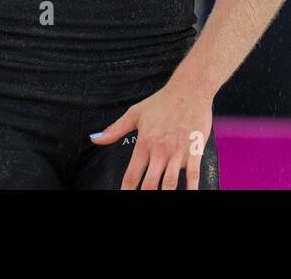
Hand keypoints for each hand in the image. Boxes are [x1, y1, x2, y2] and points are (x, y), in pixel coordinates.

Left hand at [91, 81, 213, 189]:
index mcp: (145, 143)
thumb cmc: (163, 101)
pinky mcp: (195, 150)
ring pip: (170, 182)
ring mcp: (179, 151)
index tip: (123, 196)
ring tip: (164, 201)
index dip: (126, 190)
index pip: (131, 175)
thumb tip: (95, 138)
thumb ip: (115, 129)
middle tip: (142, 202)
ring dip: (165, 194)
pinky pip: (194, 174)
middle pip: (150, 184)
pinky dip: (192, 188)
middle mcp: (161, 150)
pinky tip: (190, 194)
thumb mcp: (135, 113)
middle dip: (145, 196)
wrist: (190, 90)